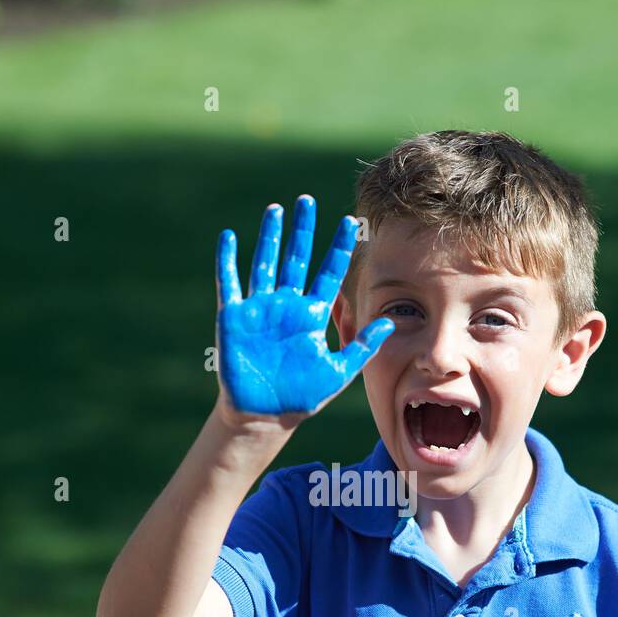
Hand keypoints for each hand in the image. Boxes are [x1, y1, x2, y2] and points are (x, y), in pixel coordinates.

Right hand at [216, 195, 393, 415]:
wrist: (266, 415)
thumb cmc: (303, 396)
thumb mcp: (339, 372)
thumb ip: (362, 346)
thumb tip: (390, 323)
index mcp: (312, 315)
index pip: (329, 273)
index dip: (339, 249)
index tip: (349, 223)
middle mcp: (287, 305)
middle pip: (297, 258)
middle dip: (303, 230)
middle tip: (307, 201)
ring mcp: (260, 309)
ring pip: (265, 263)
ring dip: (269, 236)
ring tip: (276, 210)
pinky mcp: (235, 317)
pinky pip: (230, 282)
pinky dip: (227, 260)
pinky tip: (228, 237)